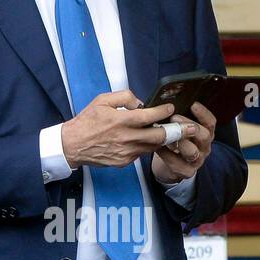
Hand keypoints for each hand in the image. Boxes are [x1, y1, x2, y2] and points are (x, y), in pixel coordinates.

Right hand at [60, 90, 191, 169]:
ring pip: (153, 146)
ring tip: (170, 132)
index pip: (150, 116)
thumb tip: (140, 103)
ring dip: (162, 139)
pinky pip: (141, 152)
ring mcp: (127, 152)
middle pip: (159, 136)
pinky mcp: (125, 162)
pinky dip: (146, 145)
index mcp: (121, 120)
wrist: (72, 145)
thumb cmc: (87, 121)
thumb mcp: (102, 100)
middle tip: (187, 126)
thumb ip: (124, 97)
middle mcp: (127, 138)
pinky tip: (146, 140)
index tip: (170, 108)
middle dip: (176, 131)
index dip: (164, 111)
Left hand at [151, 101, 215, 184]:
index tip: (193, 104)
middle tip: (174, 118)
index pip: (210, 123)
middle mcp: (204, 147)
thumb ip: (177, 118)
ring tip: (166, 135)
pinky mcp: (187, 171)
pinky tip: (157, 148)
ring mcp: (197, 160)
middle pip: (205, 136)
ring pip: (193, 152)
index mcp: (204, 134)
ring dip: (179, 142)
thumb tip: (166, 103)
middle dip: (189, 126)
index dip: (203, 113)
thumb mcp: (178, 128)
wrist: (170, 166)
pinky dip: (167, 155)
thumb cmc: (174, 141)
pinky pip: (178, 163)